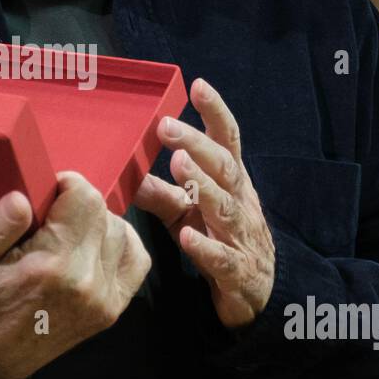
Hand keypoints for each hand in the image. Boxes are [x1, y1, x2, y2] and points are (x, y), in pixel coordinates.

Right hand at [0, 170, 150, 378]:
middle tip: (52, 216)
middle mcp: (87, 281)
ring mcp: (105, 298)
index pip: (86, 198)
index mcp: (52, 265)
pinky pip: (137, 260)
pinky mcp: (112, 310)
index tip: (48, 194)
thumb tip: (23, 197)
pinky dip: (122, 245)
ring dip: (99, 224)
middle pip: (104, 213)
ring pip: (122, 232)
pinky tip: (95, 245)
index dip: (67, 184)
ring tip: (69, 233)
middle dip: (79, 204)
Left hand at [133, 78, 274, 327]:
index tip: (198, 85)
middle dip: (198, 144)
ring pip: (225, 207)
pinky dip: (204, 247)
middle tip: (167, 126)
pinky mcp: (237, 272)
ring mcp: (240, 236)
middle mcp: (239, 202)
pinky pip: (222, 257)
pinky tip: (186, 235)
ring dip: (203, 185)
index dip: (215, 112)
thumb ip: (159, 190)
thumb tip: (120, 170)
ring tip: (178, 166)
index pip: (227, 140)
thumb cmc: (220, 238)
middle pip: (224, 167)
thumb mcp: (186, 210)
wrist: (259, 292)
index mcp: (231, 182)